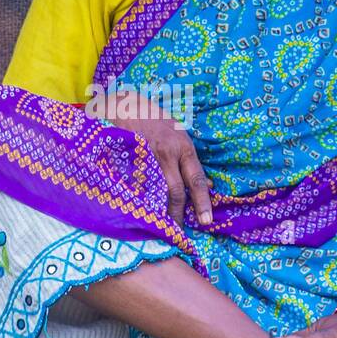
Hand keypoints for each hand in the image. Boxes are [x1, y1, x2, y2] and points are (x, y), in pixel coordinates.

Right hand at [99, 90, 212, 224]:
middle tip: (179, 232)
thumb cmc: (157, 121)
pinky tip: (142, 212)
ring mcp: (146, 158)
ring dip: (159, 211)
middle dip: (178, 215)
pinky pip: (137, 187)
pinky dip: (141, 201)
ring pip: (155, 191)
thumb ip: (191, 162)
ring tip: (162, 227)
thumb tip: (208, 185)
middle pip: (174, 191)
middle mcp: (166, 153)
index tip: (206, 221)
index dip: (202, 202)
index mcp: (183, 147)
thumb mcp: (180, 136)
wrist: (127, 105)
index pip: (195, 180)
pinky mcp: (129, 162)